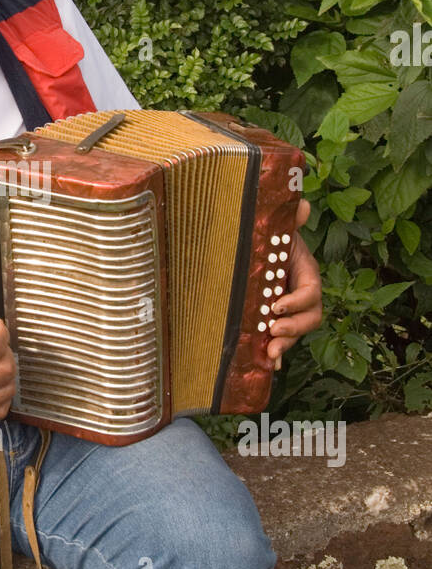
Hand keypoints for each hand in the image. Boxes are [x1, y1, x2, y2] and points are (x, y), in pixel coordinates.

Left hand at [267, 199, 322, 365]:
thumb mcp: (279, 229)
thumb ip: (290, 220)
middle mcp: (302, 295)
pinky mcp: (277, 321)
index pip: (311, 291)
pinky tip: (268, 364)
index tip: (277, 306)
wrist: (257, 252)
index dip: (298, 301)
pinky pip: (282, 340)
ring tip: (270, 353)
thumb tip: (303, 204)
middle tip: (273, 330)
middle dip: (294, 327)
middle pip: (310, 317)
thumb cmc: (271, 240)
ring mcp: (291, 311)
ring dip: (286, 344)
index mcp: (305, 273)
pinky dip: (277, 354)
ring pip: (297, 331)